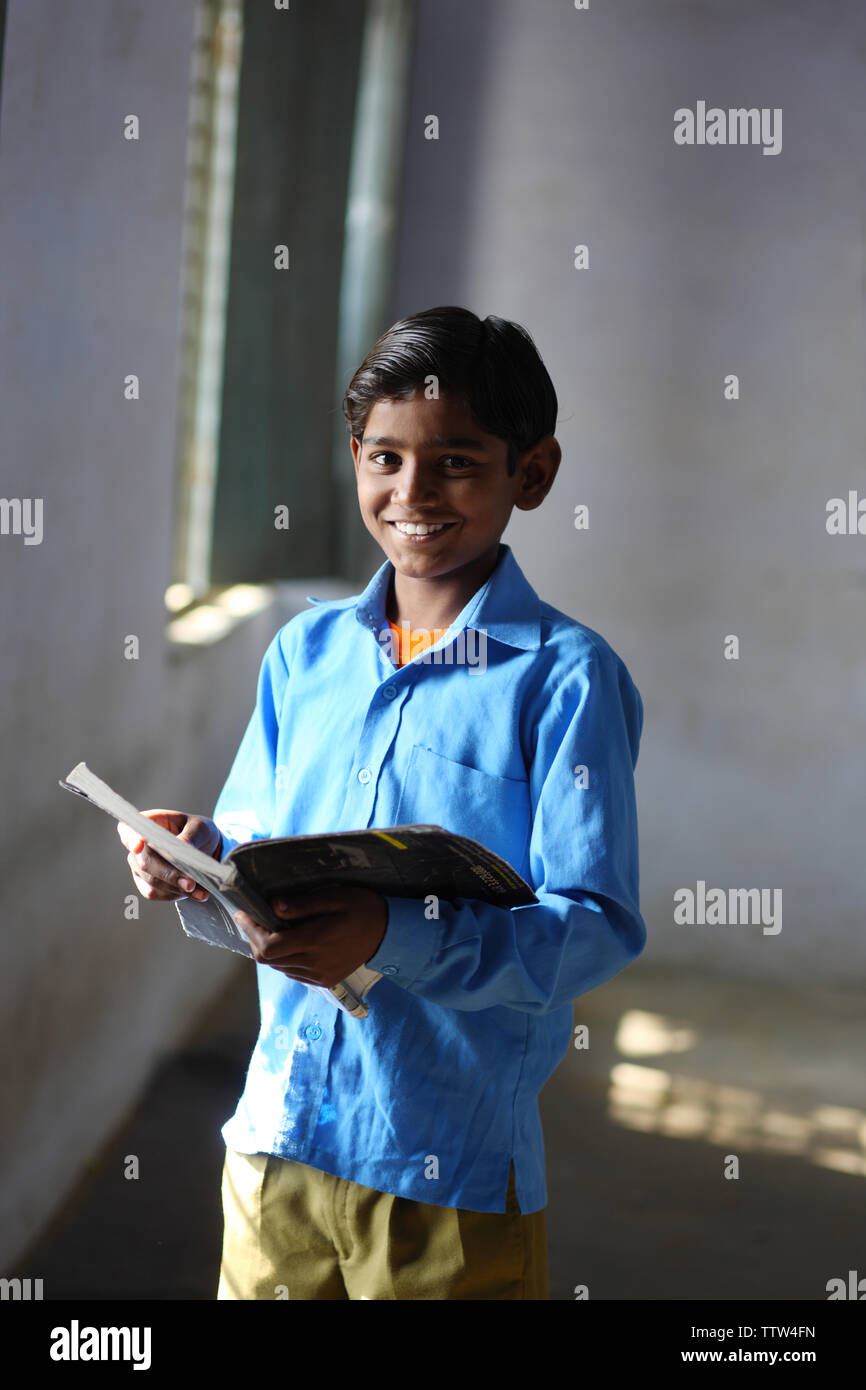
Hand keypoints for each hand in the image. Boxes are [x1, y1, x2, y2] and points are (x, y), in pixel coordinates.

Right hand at [117, 811, 221, 902]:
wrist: (204, 849)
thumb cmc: (198, 831)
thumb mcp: (200, 827)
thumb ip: (191, 835)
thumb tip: (182, 845)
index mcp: (147, 824)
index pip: (129, 829)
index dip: (132, 838)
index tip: (140, 845)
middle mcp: (137, 847)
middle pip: (144, 862)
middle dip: (168, 873)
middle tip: (190, 883)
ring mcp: (139, 867)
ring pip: (152, 881)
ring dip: (176, 888)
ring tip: (200, 890)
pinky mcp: (147, 885)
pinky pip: (157, 893)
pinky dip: (177, 894)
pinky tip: (196, 893)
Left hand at [234, 885, 387, 987]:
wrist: (389, 933)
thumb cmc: (363, 908)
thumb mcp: (336, 897)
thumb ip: (304, 904)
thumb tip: (274, 906)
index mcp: (315, 941)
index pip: (268, 946)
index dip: (251, 931)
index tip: (243, 914)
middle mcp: (314, 963)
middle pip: (268, 959)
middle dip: (255, 938)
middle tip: (254, 919)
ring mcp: (319, 975)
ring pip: (279, 967)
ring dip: (269, 949)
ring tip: (270, 928)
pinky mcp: (324, 980)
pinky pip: (293, 973)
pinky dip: (284, 958)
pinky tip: (289, 942)